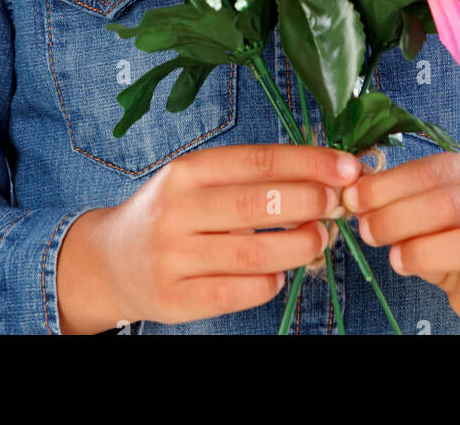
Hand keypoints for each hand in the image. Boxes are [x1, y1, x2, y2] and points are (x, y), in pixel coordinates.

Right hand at [58, 143, 362, 331]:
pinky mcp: (176, 298)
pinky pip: (237, 292)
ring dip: (299, 246)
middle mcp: (178, 210)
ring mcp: (174, 256)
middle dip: (310, 202)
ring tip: (320, 239)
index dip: (310, 163)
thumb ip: (251, 177)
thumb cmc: (172, 212)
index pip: (259, 161)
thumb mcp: (199, 180)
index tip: (348, 168)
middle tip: (339, 204)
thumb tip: (324, 174)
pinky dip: (270, 283)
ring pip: (253, 253)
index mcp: (188, 171)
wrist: (110, 260)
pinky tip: (281, 273)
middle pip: (258, 204)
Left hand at [341, 150, 459, 333]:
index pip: (428, 171)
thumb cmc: (452, 231)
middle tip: (367, 232)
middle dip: (399, 218)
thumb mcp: (423, 207)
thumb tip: (351, 193)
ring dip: (429, 253)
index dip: (387, 185)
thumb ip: (394, 199)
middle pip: (447, 205)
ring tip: (397, 261)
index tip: (352, 199)